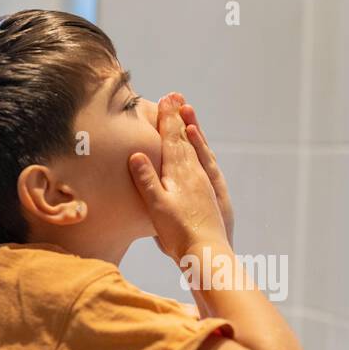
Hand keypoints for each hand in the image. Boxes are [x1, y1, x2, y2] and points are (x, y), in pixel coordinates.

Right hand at [129, 93, 227, 263]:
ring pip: (198, 149)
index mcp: (180, 172)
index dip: (167, 118)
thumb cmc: (178, 233)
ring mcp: (205, 182)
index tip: (165, 99)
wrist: (206, 252)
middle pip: (186, 139)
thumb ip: (147, 179)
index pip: (172, 138)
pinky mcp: (211, 194)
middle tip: (176, 96)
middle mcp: (195, 172)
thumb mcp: (156, 206)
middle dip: (179, 117)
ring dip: (191, 130)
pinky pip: (205, 163)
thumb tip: (137, 154)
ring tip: (189, 115)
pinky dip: (201, 150)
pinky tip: (201, 152)